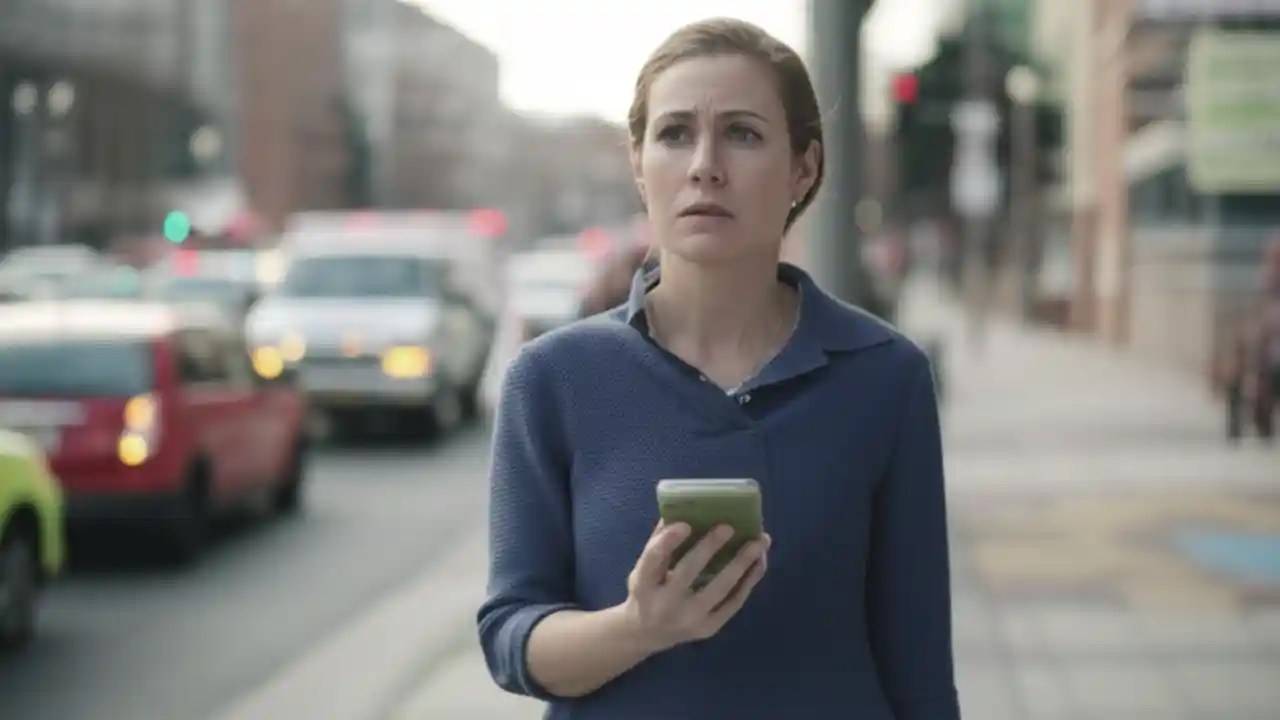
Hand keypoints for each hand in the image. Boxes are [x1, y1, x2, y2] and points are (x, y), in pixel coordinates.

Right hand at [620, 521, 770, 654]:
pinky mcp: (709, 628)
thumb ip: (659, 542)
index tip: (686, 524)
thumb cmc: (647, 590)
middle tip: (729, 527)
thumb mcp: (642, 568)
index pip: (653, 560)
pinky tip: (759, 562)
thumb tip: (684, 509)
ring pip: (720, 589)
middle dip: (709, 548)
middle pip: (688, 572)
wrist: (646, 634)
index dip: (668, 542)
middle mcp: (664, 604)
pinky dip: (749, 580)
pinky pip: (734, 602)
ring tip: (760, 541)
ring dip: (742, 563)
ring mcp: (689, 619)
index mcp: (643, 584)